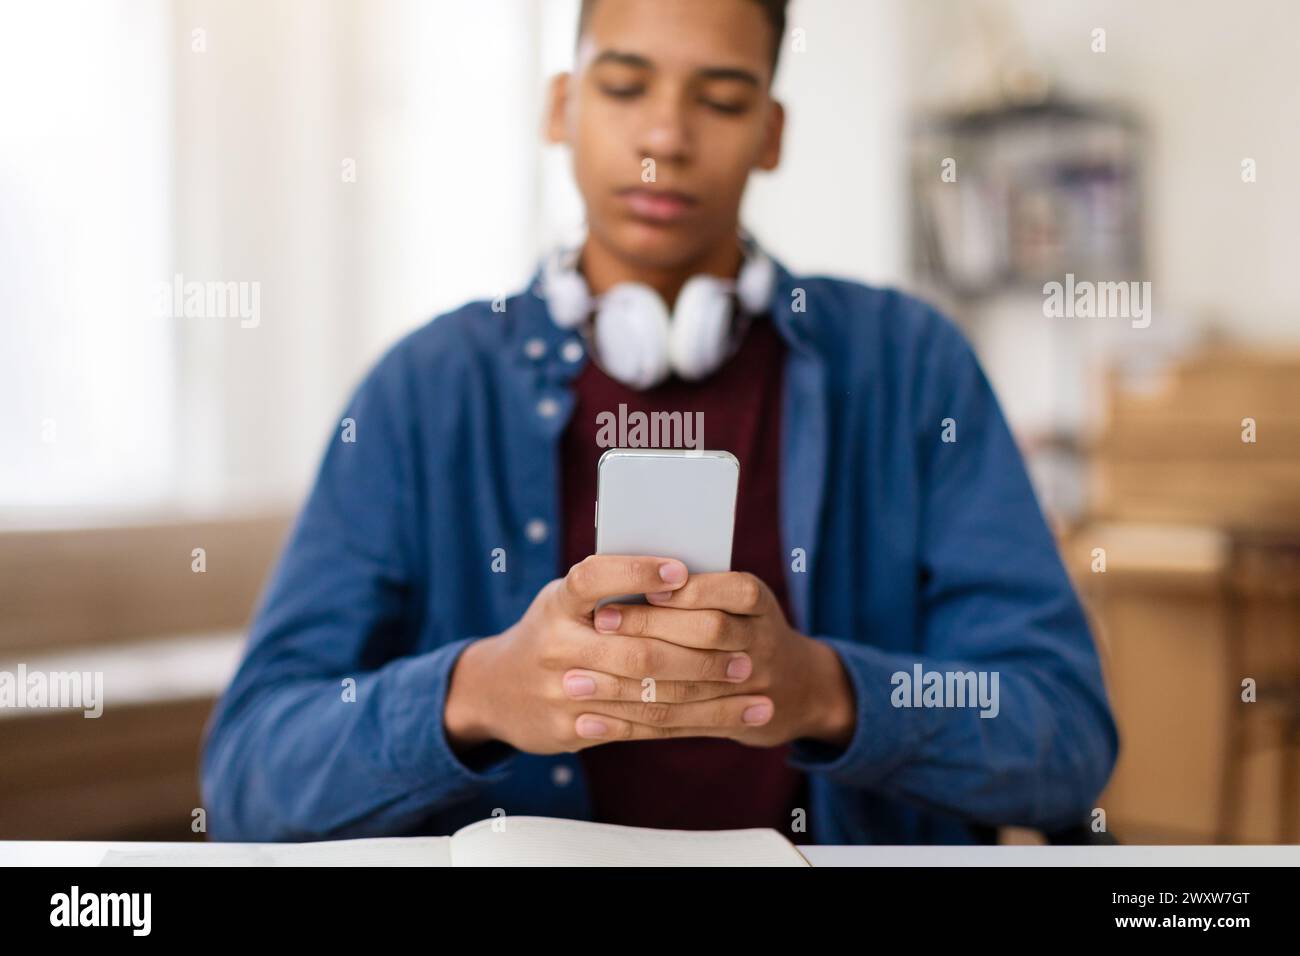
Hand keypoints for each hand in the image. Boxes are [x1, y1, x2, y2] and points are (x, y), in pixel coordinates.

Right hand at [444, 555, 775, 754]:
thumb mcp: (567, 600)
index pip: (594, 578)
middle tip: (745, 653)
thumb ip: (613, 591)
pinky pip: (640, 729)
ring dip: (707, 695)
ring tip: (752, 688)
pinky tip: (728, 720)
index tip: (680, 572)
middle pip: (637, 650)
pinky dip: (690, 724)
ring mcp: (561, 692)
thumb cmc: (553, 630)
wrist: (494, 690)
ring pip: (646, 696)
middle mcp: (555, 645)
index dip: (636, 572)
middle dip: (698, 653)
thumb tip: (685, 574)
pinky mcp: (570, 730)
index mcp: (558, 602)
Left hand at [587, 571, 856, 747]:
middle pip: (708, 630)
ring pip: (687, 685)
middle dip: (649, 626)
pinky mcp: (733, 721)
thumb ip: (689, 588)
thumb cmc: (743, 628)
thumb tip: (619, 572)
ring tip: (575, 680)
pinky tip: (588, 723)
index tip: (642, 585)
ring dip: (626, 684)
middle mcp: (762, 639)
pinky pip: (677, 725)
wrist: (799, 687)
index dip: (687, 588)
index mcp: (756, 600)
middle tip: (598, 623)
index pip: (728, 588)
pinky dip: (628, 725)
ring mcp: (753, 683)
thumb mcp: (731, 600)